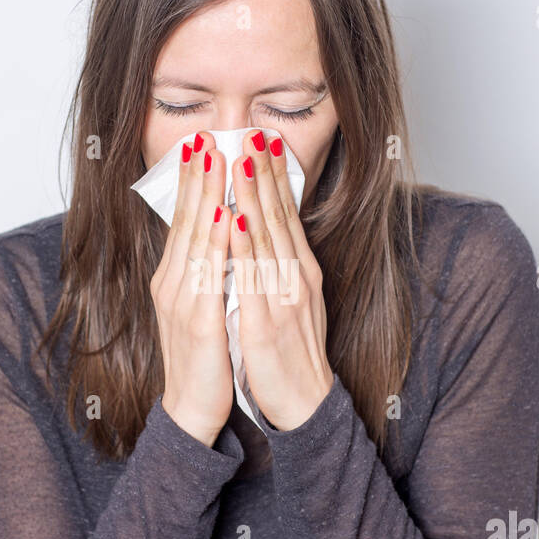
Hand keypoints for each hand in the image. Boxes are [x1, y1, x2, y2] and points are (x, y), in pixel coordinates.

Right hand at [149, 132, 233, 447]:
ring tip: (216, 160)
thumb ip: (206, 271)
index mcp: (175, 278)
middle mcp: (173, 282)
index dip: (192, 181)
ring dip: (206, 196)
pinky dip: (215, 241)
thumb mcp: (202, 305)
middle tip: (206, 135)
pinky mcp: (198, 321)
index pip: (183, 219)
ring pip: (195, 237)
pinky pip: (208, 273)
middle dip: (197, 176)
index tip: (202, 144)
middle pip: (185, 220)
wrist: (191, 410)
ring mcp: (183, 300)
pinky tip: (223, 216)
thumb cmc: (203, 358)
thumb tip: (217, 234)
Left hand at [228, 130, 333, 430]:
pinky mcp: (267, 325)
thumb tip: (264, 234)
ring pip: (267, 240)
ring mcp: (283, 300)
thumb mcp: (291, 300)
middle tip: (254, 135)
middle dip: (266, 176)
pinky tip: (234, 223)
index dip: (275, 178)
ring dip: (254, 199)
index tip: (263, 142)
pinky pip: (253, 280)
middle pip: (280, 219)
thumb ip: (279, 267)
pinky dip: (244, 248)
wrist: (304, 403)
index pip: (287, 216)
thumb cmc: (291, 353)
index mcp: (301, 272)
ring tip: (242, 163)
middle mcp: (297, 279)